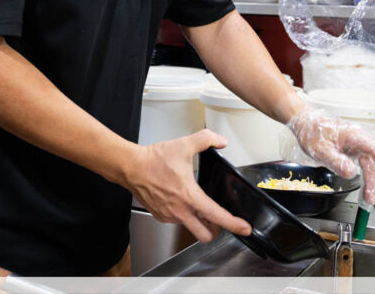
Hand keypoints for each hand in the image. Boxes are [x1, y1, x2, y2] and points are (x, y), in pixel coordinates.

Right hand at [122, 129, 252, 242]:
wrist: (130, 167)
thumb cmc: (153, 160)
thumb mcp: (183, 145)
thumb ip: (206, 139)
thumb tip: (220, 141)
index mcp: (190, 196)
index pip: (218, 216)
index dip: (234, 224)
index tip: (244, 228)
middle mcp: (180, 211)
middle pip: (206, 235)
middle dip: (217, 230)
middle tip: (220, 219)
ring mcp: (169, 216)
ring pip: (191, 228)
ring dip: (199, 222)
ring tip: (200, 208)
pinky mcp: (160, 215)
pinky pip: (177, 221)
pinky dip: (184, 216)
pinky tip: (182, 202)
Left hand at [286, 107, 374, 204]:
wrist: (305, 124)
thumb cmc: (312, 131)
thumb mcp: (320, 149)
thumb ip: (336, 161)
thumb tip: (351, 173)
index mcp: (354, 135)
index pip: (374, 149)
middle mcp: (359, 140)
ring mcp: (358, 146)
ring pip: (372, 165)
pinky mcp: (354, 152)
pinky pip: (365, 166)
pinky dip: (368, 179)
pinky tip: (369, 191)